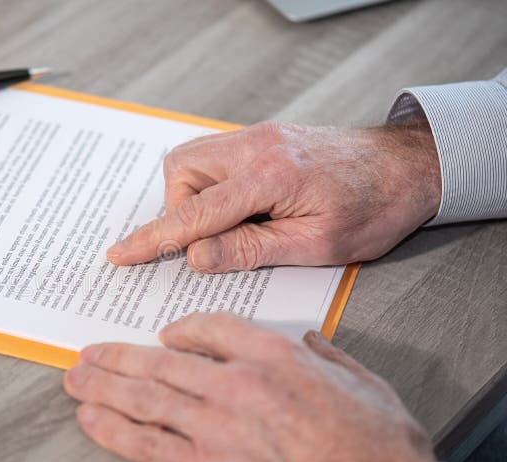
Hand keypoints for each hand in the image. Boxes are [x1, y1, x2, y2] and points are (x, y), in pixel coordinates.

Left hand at [64, 312, 434, 461]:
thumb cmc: (379, 451)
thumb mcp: (363, 382)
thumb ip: (324, 356)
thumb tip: (305, 343)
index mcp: (274, 357)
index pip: (208, 328)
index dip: (178, 330)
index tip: (164, 336)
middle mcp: (237, 385)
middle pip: (161, 361)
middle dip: (118, 357)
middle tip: (88, 354)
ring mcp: (217, 429)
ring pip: (145, 398)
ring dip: (103, 387)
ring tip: (75, 379)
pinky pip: (148, 446)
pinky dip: (113, 431)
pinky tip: (90, 421)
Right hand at [106, 121, 441, 271]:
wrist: (410, 167)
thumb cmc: (373, 208)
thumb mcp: (315, 245)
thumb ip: (249, 249)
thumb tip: (194, 256)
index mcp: (270, 177)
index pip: (194, 213)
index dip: (153, 238)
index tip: (121, 254)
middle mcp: (257, 146)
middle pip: (181, 170)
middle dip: (179, 210)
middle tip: (207, 242)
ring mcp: (260, 136)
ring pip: (193, 159)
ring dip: (193, 197)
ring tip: (226, 226)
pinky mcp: (265, 138)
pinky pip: (215, 156)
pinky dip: (210, 184)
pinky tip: (236, 208)